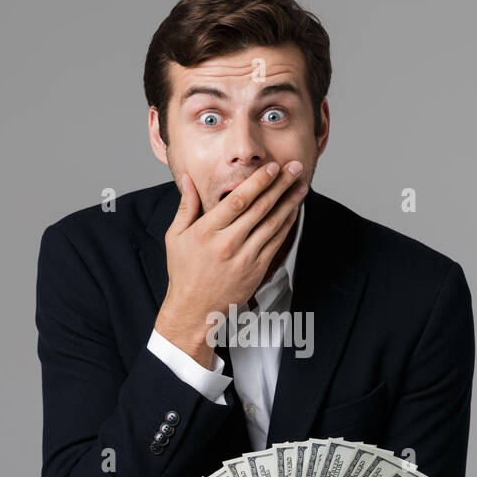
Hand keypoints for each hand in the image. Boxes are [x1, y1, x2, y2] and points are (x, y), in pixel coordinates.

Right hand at [155, 161, 308, 366]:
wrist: (195, 308)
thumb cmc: (184, 270)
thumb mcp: (175, 236)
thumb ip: (186, 206)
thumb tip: (188, 178)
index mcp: (207, 232)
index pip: (237, 201)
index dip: (258, 182)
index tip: (272, 167)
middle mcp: (228, 243)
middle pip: (260, 208)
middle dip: (280, 185)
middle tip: (294, 167)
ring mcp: (245, 258)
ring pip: (272, 224)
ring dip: (290, 202)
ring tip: (301, 185)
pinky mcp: (257, 269)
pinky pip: (276, 242)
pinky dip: (287, 224)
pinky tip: (294, 210)